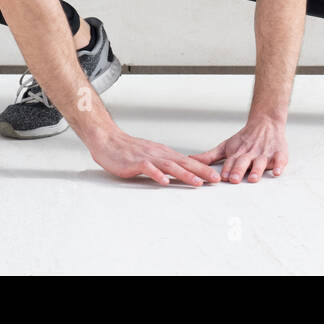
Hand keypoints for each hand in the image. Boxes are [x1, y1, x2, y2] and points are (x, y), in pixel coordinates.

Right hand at [87, 128, 221, 185]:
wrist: (108, 140)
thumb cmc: (128, 150)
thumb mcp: (150, 157)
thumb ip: (164, 164)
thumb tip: (179, 173)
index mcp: (164, 153)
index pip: (187, 161)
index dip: (203, 168)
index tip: (215, 176)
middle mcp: (159, 154)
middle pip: (183, 162)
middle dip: (201, 171)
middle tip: (215, 179)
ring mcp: (148, 157)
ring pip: (170, 166)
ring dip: (185, 174)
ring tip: (197, 182)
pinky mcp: (135, 162)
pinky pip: (148, 169)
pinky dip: (157, 175)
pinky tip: (164, 181)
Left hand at [190, 117, 288, 182]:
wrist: (265, 122)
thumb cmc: (244, 138)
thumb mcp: (226, 146)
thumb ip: (209, 156)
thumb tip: (190, 160)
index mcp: (238, 153)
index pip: (231, 162)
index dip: (227, 169)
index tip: (222, 177)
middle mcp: (251, 153)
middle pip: (244, 162)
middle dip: (239, 170)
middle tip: (234, 179)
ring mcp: (265, 153)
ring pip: (261, 162)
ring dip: (257, 170)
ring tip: (253, 178)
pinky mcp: (279, 153)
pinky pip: (281, 159)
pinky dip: (280, 165)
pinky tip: (277, 172)